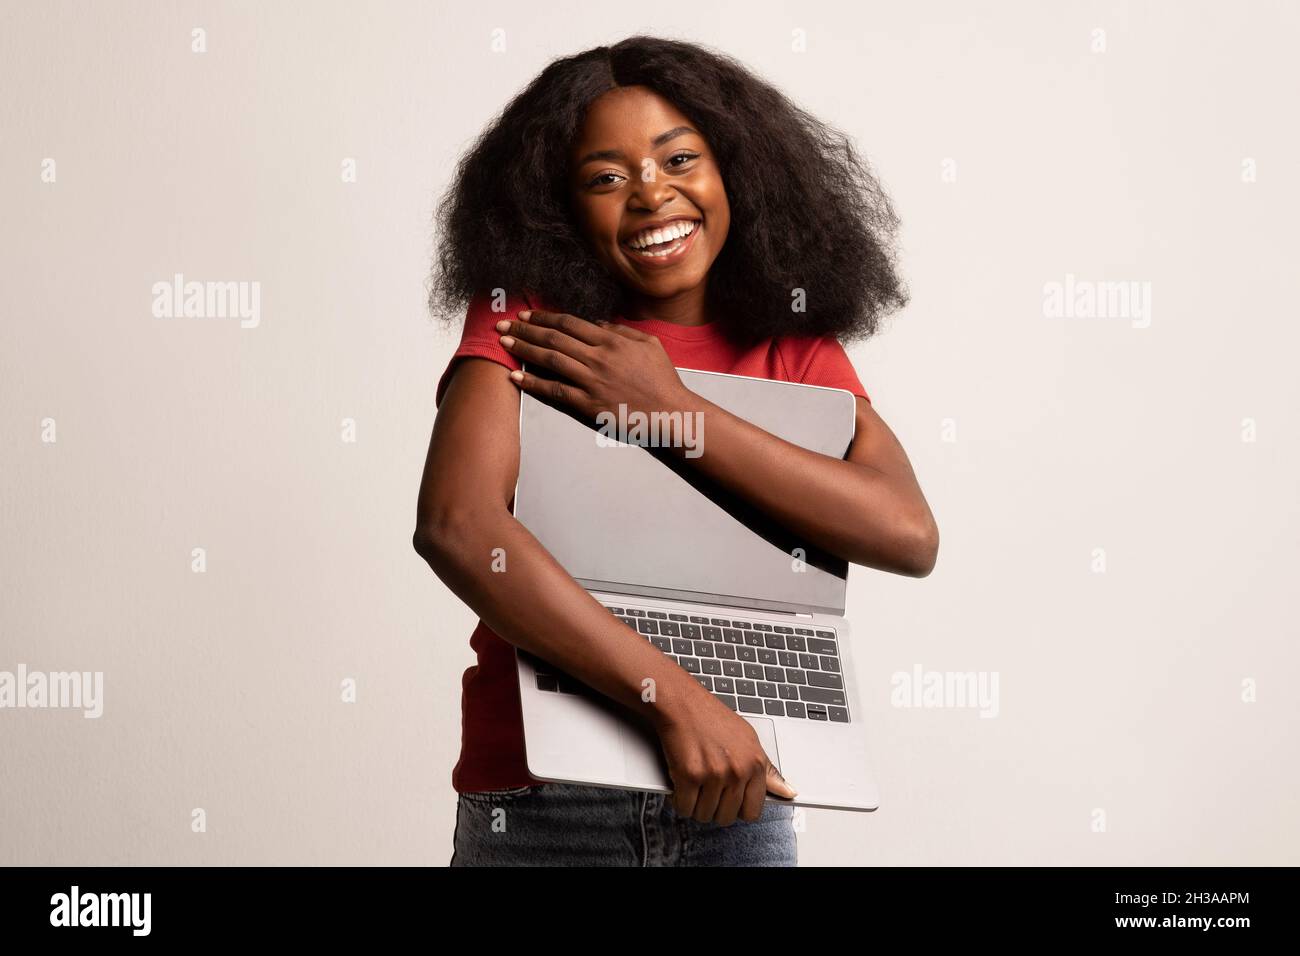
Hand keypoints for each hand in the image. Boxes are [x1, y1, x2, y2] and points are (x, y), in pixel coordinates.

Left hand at [495, 309, 691, 421]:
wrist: (671, 412)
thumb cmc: (662, 379)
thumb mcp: (648, 344)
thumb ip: (621, 330)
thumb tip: (596, 324)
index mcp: (611, 341)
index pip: (569, 324)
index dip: (544, 318)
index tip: (526, 315)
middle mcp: (598, 358)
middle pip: (554, 339)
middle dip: (525, 330)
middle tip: (503, 325)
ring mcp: (592, 382)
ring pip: (550, 361)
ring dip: (524, 350)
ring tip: (504, 343)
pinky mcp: (589, 405)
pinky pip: (555, 391)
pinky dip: (534, 383)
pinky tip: (516, 376)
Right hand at [648, 680, 797, 824]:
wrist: (682, 703)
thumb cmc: (711, 718)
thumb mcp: (748, 739)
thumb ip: (768, 770)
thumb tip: (788, 792)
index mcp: (755, 764)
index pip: (752, 810)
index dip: (737, 809)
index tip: (729, 802)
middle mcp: (738, 771)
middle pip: (727, 817)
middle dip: (714, 809)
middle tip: (707, 791)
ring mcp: (714, 774)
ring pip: (704, 814)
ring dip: (695, 806)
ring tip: (694, 785)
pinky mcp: (690, 775)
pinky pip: (685, 808)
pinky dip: (679, 801)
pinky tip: (681, 787)